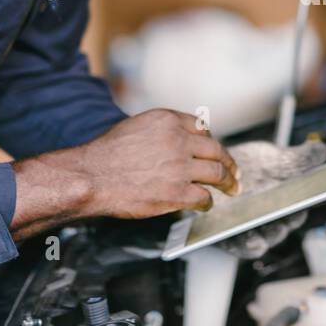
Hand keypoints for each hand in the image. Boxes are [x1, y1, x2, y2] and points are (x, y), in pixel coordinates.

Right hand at [10, 109, 238, 238]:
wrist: (91, 176)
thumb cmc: (106, 154)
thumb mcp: (136, 127)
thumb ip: (161, 131)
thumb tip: (177, 141)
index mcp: (168, 121)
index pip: (202, 127)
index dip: (211, 140)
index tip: (215, 149)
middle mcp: (179, 141)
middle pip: (216, 150)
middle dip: (229, 162)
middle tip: (235, 171)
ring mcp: (180, 167)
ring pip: (217, 174)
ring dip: (228, 182)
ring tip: (232, 188)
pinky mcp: (177, 193)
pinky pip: (204, 197)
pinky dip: (207, 202)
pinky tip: (206, 204)